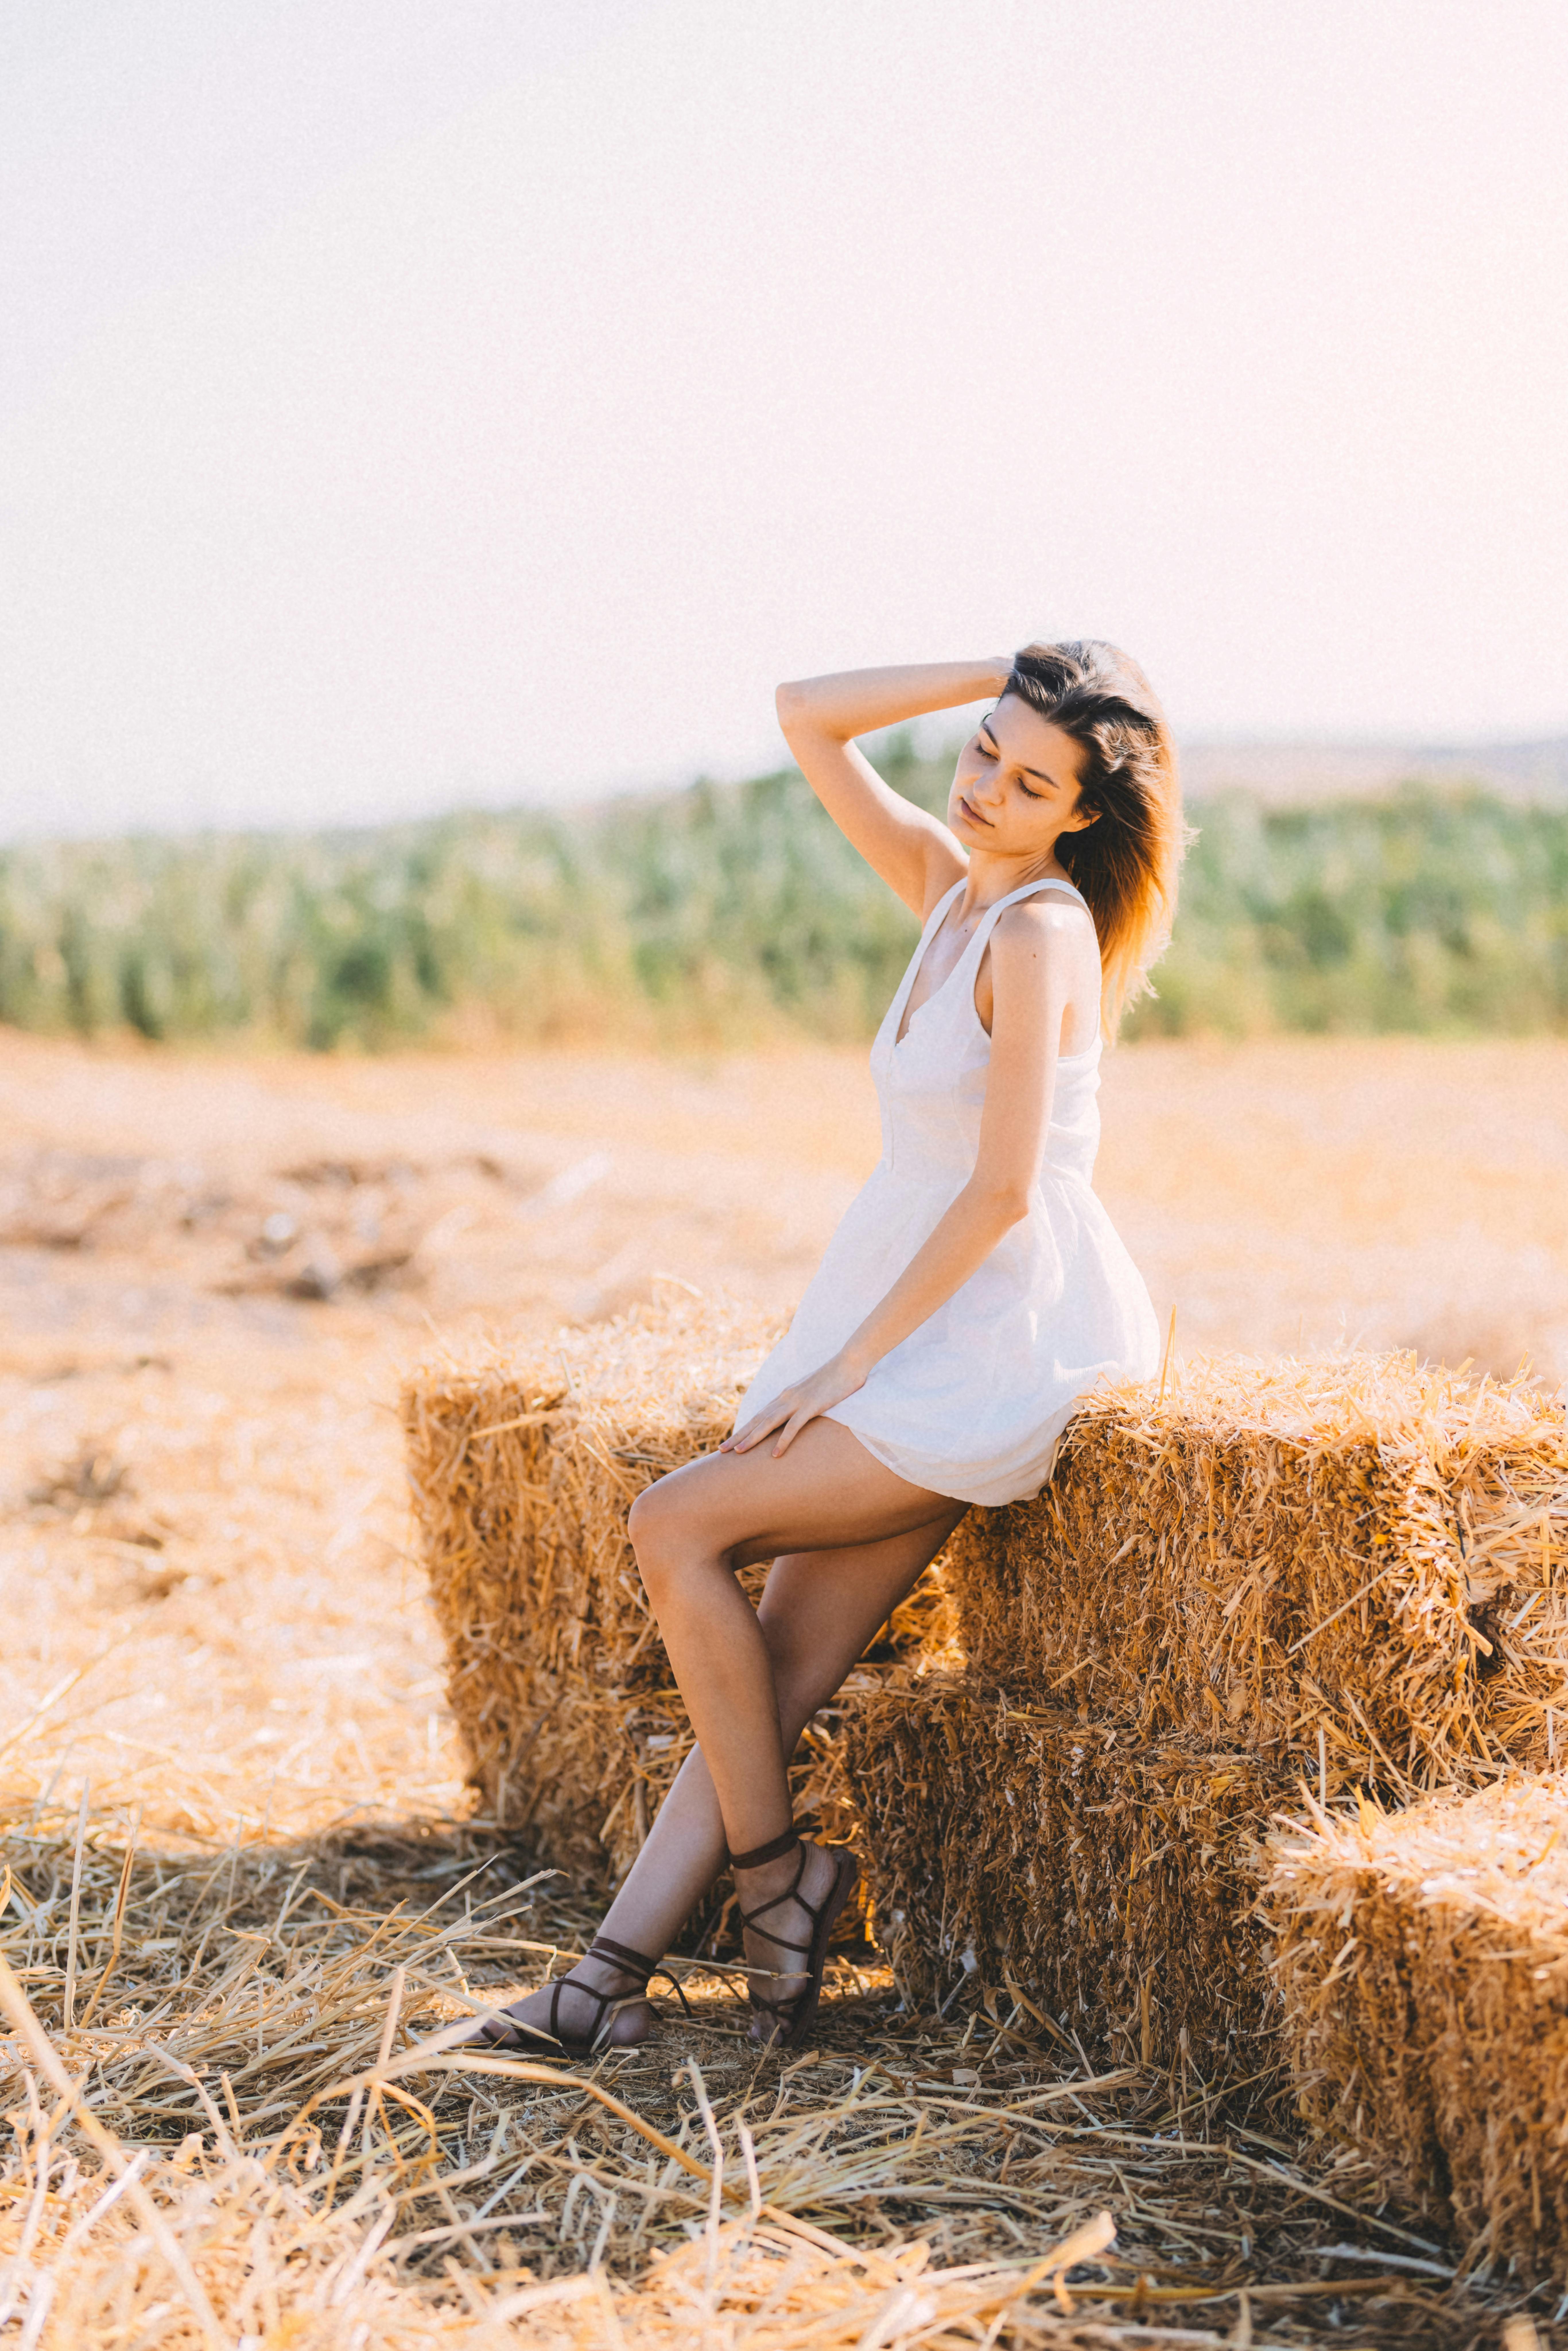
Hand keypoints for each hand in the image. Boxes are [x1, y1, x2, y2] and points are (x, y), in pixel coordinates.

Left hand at [718, 1351, 869, 1458]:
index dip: (743, 1429)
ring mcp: (797, 1401)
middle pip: (757, 1420)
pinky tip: (775, 1454)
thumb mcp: (811, 1393)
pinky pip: (794, 1426)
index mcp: (785, 1396)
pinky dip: (784, 1440)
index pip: (759, 1415)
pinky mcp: (812, 1406)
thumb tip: (795, 1417)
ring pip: (768, 1423)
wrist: (849, 1363)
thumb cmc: (833, 1379)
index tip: (730, 1442)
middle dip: (738, 1436)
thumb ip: (800, 1404)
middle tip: (720, 1451)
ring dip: (752, 1438)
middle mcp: (785, 1398)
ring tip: (737, 1453)